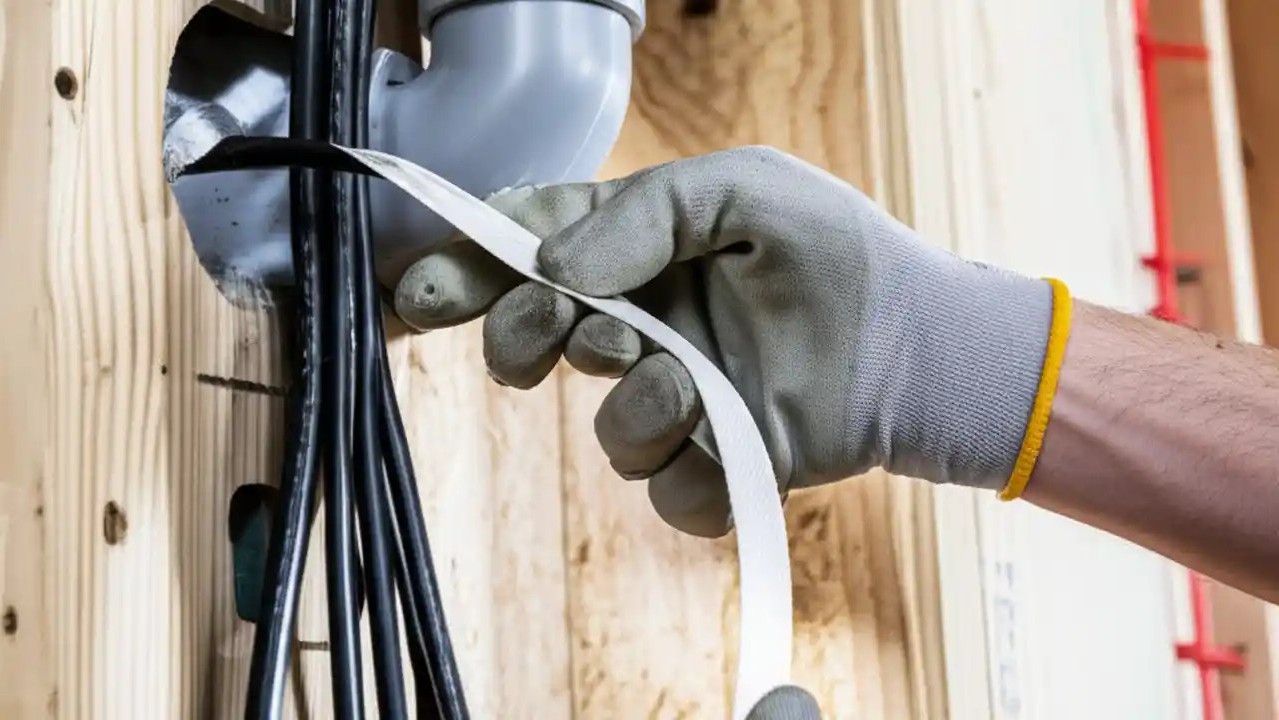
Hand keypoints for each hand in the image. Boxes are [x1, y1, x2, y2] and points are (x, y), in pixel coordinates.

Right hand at [394, 147, 1058, 536]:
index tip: (422, 285)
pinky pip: (665, 486)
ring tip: (686, 372)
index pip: (526, 257)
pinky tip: (723, 423)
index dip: (465, 269)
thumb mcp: (740, 189)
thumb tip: (553, 270)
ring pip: (603, 426)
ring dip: (634, 397)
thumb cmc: (834, 251)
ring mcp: (676, 403)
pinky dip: (687, 458)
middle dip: (523, 335)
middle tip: (554, 323)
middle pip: (532, 341)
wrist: (918, 339)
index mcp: (636, 257)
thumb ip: (642, 213)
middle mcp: (643, 328)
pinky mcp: (714, 466)